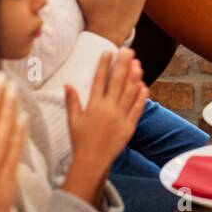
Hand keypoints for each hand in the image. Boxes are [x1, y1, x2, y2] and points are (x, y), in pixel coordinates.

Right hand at [61, 50, 147, 204]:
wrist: (92, 161)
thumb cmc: (80, 140)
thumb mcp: (73, 120)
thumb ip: (72, 101)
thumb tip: (67, 85)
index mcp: (93, 106)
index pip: (99, 80)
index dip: (104, 65)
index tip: (108, 52)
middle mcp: (108, 109)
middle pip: (117, 82)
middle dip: (122, 64)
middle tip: (127, 50)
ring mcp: (120, 117)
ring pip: (129, 93)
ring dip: (134, 77)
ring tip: (137, 63)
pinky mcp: (129, 126)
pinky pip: (137, 109)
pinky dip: (141, 97)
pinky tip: (144, 86)